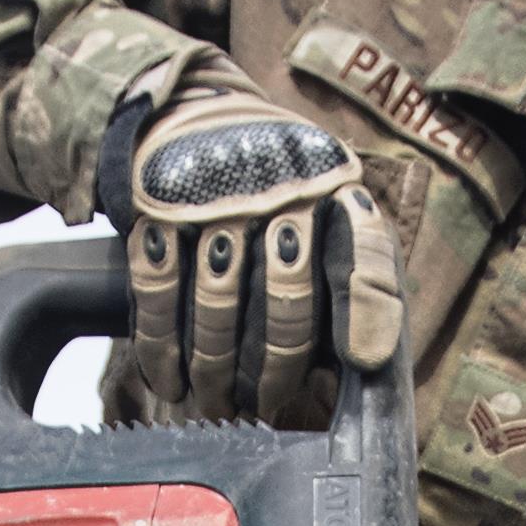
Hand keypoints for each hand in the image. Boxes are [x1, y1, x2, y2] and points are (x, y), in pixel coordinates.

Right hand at [100, 79, 396, 429]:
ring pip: (218, 302)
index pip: (362, 251)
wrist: (201, 119)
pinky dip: (161, 346)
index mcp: (334, 193)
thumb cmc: (280, 197)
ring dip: (214, 368)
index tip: (362, 362)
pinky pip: (158, 290)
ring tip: (216, 404)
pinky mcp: (157, 208)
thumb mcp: (330, 220)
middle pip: (285, 296)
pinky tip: (168, 381)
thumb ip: (356, 280)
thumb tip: (368, 365)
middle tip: (260, 406)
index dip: (365, 309)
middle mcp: (280, 190)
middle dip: (271, 368)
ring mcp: (216, 198)